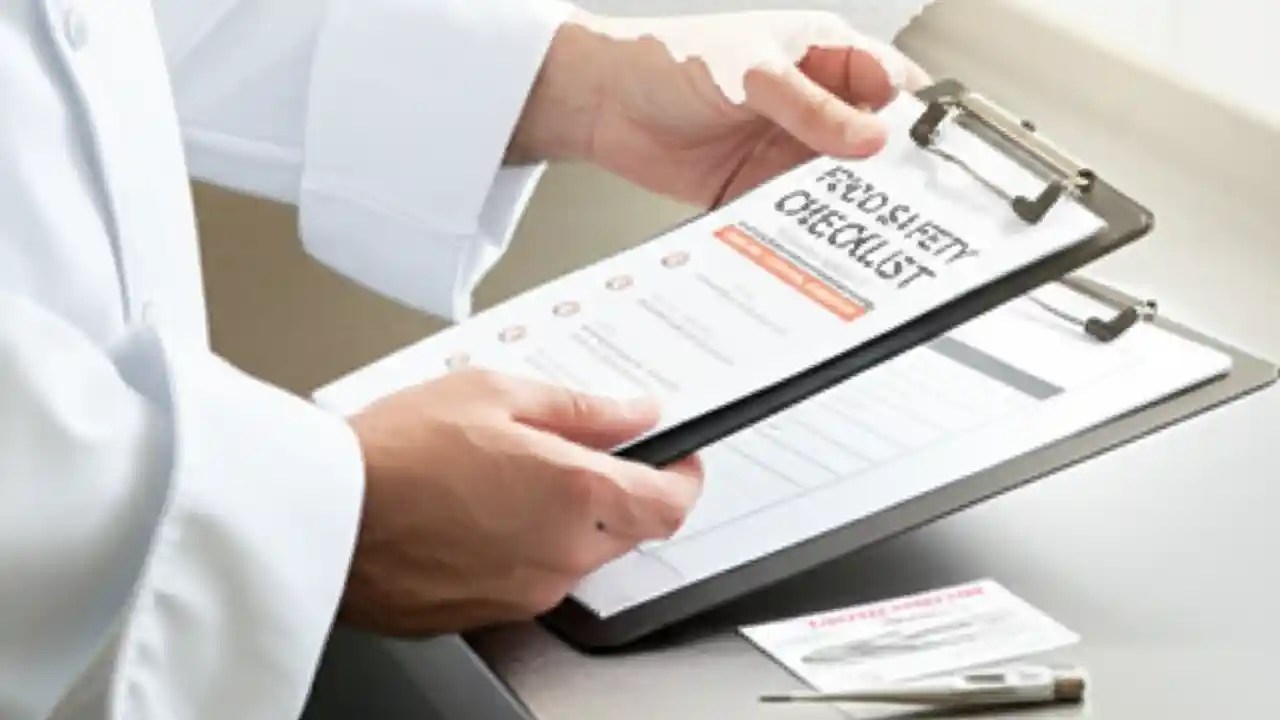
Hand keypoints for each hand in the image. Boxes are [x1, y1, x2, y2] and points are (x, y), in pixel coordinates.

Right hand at [340, 369, 702, 635]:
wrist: (324, 516)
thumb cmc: (396, 452)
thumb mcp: (497, 395)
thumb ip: (583, 409)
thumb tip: (635, 414)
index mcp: (577, 495)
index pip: (671, 502)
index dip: (683, 477)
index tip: (676, 458)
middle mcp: (562, 554)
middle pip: (627, 530)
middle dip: (615, 492)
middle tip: (570, 453)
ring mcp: (526, 592)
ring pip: (576, 555)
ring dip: (563, 520)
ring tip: (500, 477)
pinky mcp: (488, 615)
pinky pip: (528, 579)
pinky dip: (520, 548)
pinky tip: (473, 514)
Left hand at [510, 9, 929, 207]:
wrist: (602, 102)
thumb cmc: (669, 58)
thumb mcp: (751, 72)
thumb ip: (811, 108)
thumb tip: (870, 137)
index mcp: (825, 55)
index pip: (892, 85)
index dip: (916, 118)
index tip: (931, 154)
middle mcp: (814, 103)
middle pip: (873, 143)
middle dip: (888, 172)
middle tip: (906, 203)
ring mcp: (787, 148)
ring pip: (837, 183)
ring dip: (848, 205)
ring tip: (868, 230)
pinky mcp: (758, 188)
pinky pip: (794, 212)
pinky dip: (805, 228)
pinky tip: (816, 241)